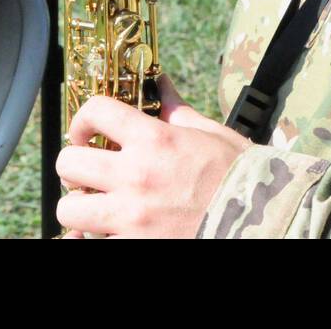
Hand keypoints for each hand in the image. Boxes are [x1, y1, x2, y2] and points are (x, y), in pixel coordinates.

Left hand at [56, 75, 250, 237]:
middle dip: (75, 165)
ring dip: (79, 206)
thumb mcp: (210, 133)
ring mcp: (131, 217)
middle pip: (68, 162)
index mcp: (155, 140)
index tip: (87, 130)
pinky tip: (103, 232)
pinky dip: (88, 239)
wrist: (262, 220)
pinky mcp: (133, 247)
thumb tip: (160, 83)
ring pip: (68, 209)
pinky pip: (85, 244)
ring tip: (98, 205)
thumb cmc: (239, 176)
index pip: (96, 111)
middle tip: (90, 171)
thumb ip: (175, 110)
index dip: (82, 118)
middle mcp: (136, 176)